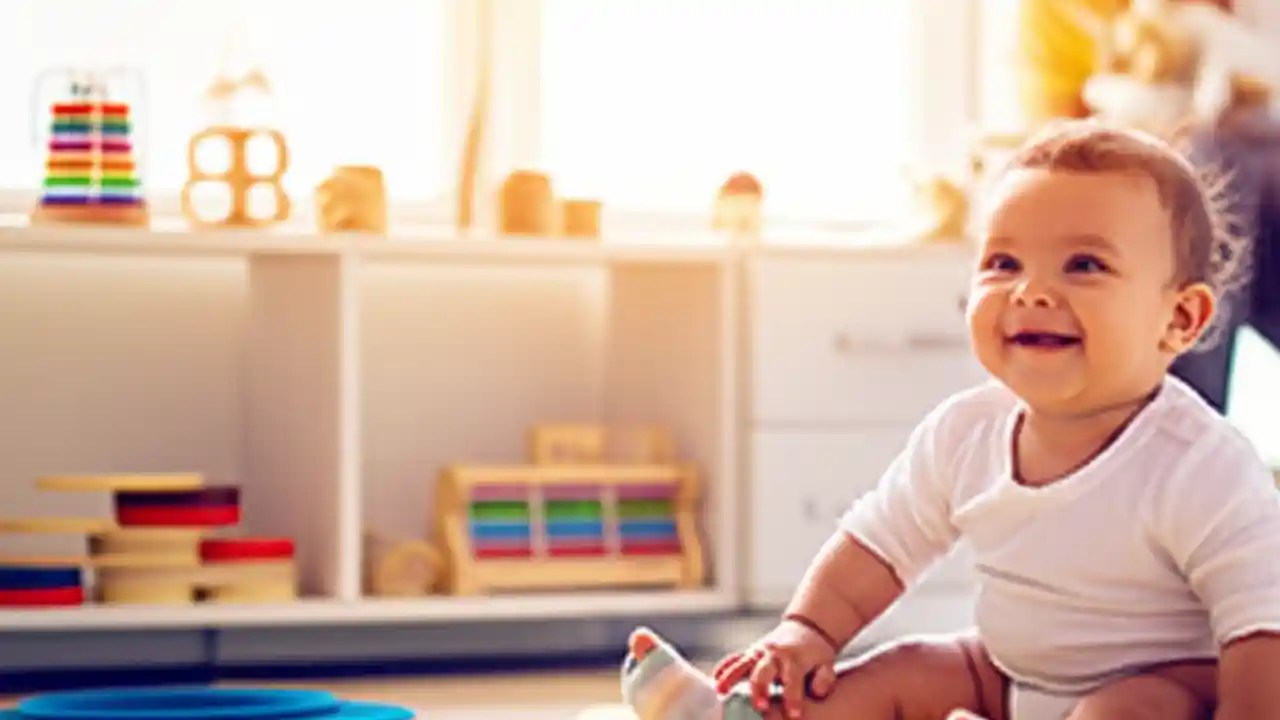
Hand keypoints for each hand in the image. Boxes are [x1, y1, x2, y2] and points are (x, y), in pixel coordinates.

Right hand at [711, 618, 838, 718]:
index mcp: (794, 659)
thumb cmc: (817, 655)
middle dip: (760, 689)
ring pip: (742, 664)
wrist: (807, 630)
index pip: (793, 680)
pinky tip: (715, 680)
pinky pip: (734, 659)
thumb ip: (825, 679)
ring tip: (721, 692)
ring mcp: (759, 652)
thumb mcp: (827, 664)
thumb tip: (816, 692)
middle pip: (763, 672)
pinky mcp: (750, 653)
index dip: (793, 698)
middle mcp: (774, 654)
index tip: (795, 716)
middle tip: (760, 707)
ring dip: (731, 678)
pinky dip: (724, 668)